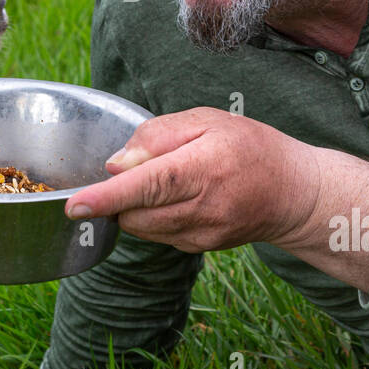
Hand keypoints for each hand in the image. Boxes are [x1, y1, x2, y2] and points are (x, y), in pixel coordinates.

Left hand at [65, 107, 318, 253]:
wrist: (293, 193)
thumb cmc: (250, 146)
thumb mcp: (207, 120)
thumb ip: (158, 136)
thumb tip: (117, 164)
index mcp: (204, 167)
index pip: (148, 185)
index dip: (107, 197)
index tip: (75, 205)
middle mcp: (202, 207)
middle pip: (135, 211)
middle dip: (116, 196)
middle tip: (135, 170)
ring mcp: (201, 234)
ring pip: (141, 227)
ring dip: (132, 207)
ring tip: (162, 180)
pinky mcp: (200, 248)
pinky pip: (157, 234)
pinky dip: (151, 217)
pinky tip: (175, 198)